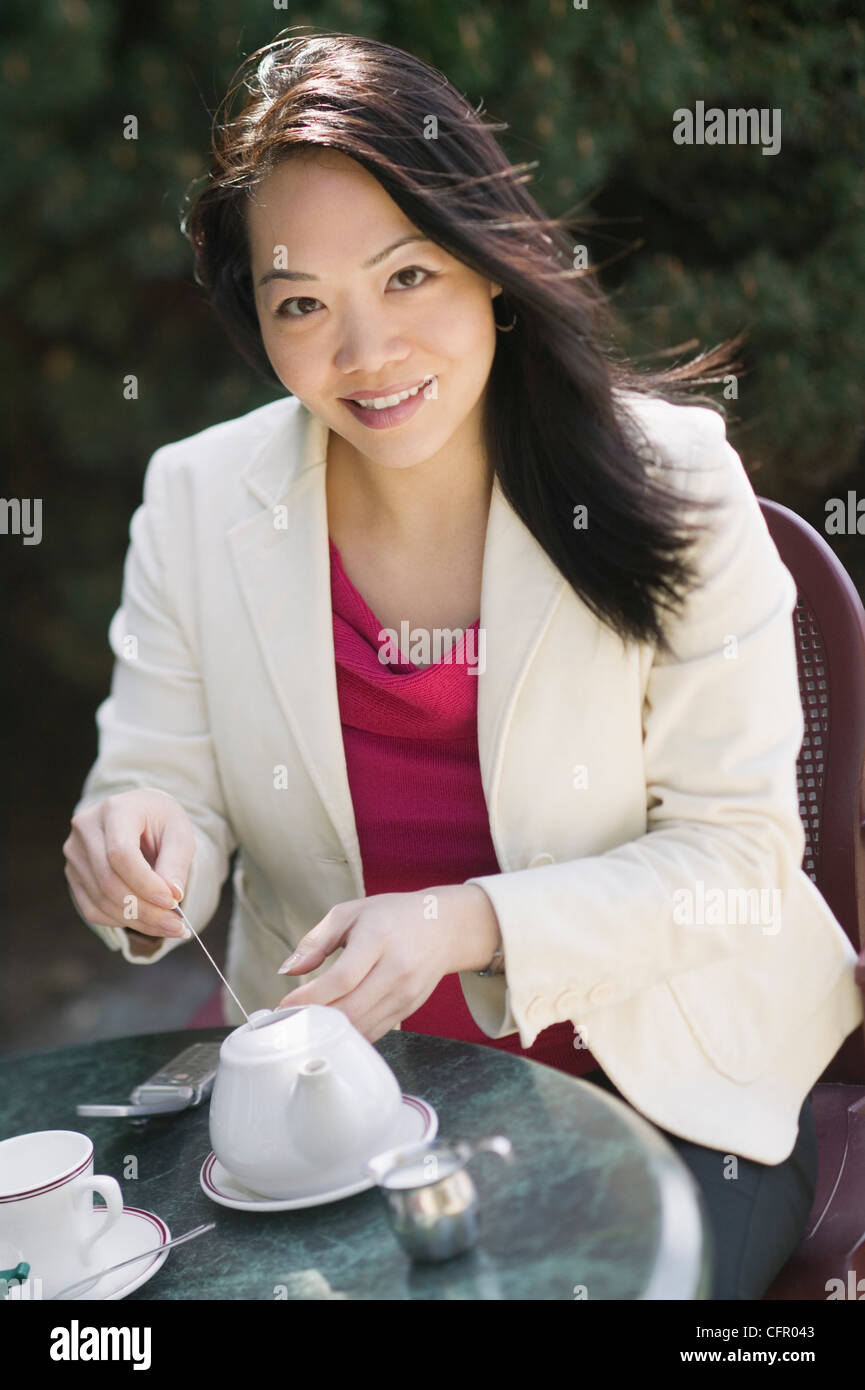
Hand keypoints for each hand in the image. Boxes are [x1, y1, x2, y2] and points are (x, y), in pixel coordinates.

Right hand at [63, 789, 193, 939]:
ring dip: (136, 919)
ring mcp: (75, 852)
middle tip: (176, 925)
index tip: (172, 902)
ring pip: (100, 899)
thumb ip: (175, 863)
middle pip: (108, 880)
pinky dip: (121, 921)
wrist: (140, 814)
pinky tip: (146, 922)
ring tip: (168, 926)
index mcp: (115, 809)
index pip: (121, 853)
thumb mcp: (179, 833)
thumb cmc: (161, 821)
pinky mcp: (73, 874)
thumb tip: (173, 896)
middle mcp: (86, 828)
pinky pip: (92, 908)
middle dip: (144, 909)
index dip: (146, 883)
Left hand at [275, 884, 501, 1042]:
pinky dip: (350, 1034)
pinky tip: (332, 1028)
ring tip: (306, 1025)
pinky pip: (375, 1031)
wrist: (443, 927)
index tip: (283, 1004)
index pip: (342, 978)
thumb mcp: (350, 913)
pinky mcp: (409, 1009)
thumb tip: (287, 970)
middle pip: (351, 1009)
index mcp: (379, 938)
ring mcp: (406, 992)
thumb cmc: (391, 915)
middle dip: (315, 1020)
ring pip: (362, 1026)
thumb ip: (316, 941)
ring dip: (330, 1031)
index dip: (310, 997)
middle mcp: (397, 968)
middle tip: (289, 1020)